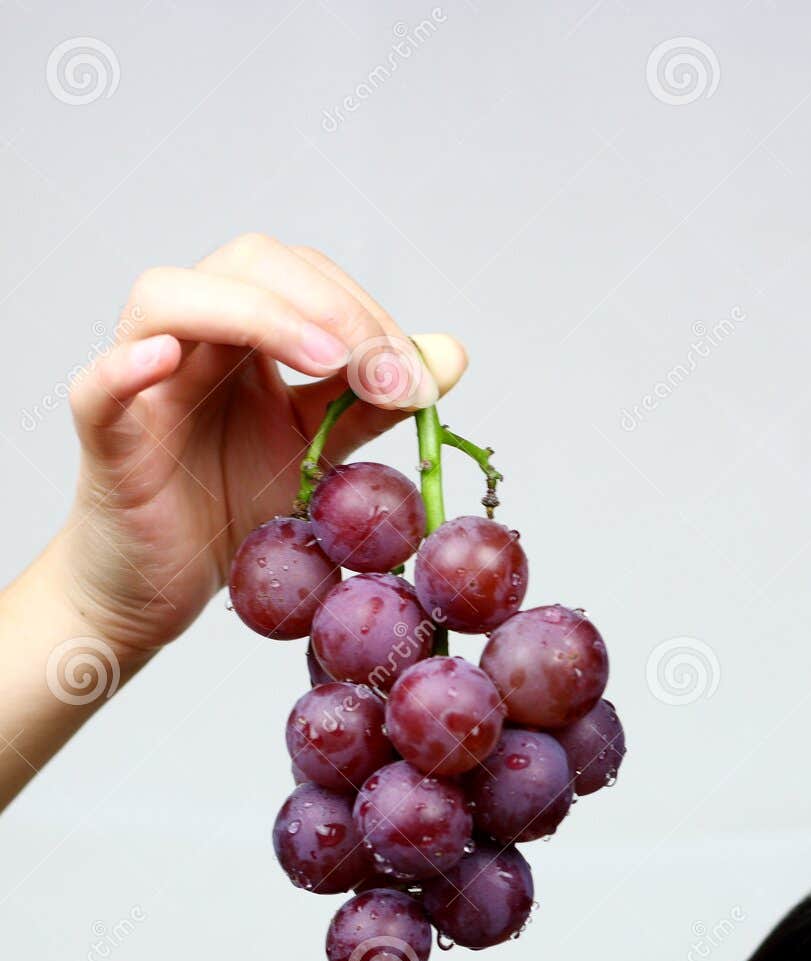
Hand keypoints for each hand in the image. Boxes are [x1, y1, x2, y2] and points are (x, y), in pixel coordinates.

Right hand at [54, 233, 466, 663]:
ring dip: (256, 314)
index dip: (365, 312)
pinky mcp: (107, 436)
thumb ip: (373, 405)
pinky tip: (168, 359)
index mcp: (243, 333)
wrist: (160, 589)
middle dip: (330, 305)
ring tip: (324, 360)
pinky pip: (100, 386)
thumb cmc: (227, 510)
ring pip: (170, 297)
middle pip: (248, 262)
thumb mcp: (316, 455)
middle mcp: (190, 337)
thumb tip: (450, 355)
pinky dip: (127, 365)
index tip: (416, 377)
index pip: (306, 278)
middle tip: (383, 369)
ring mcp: (140, 380)